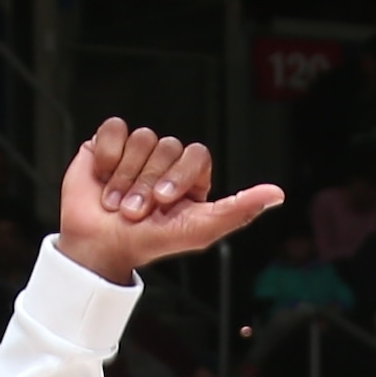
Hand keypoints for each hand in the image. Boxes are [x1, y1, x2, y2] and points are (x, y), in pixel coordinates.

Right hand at [56, 120, 280, 286]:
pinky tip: (102, 177)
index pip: (196, 154)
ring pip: (142, 138)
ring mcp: (136, 153)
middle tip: (135, 211)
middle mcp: (165, 162)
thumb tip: (277, 195)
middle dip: (148, 183)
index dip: (179, 174)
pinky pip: (114, 129)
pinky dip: (107, 155)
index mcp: (190, 179)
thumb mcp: (199, 231)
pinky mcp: (106, 145)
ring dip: (126, 176)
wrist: (98, 246)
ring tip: (116, 202)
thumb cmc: (148, 243)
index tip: (164, 201)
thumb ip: (238, 210)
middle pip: (167, 146)